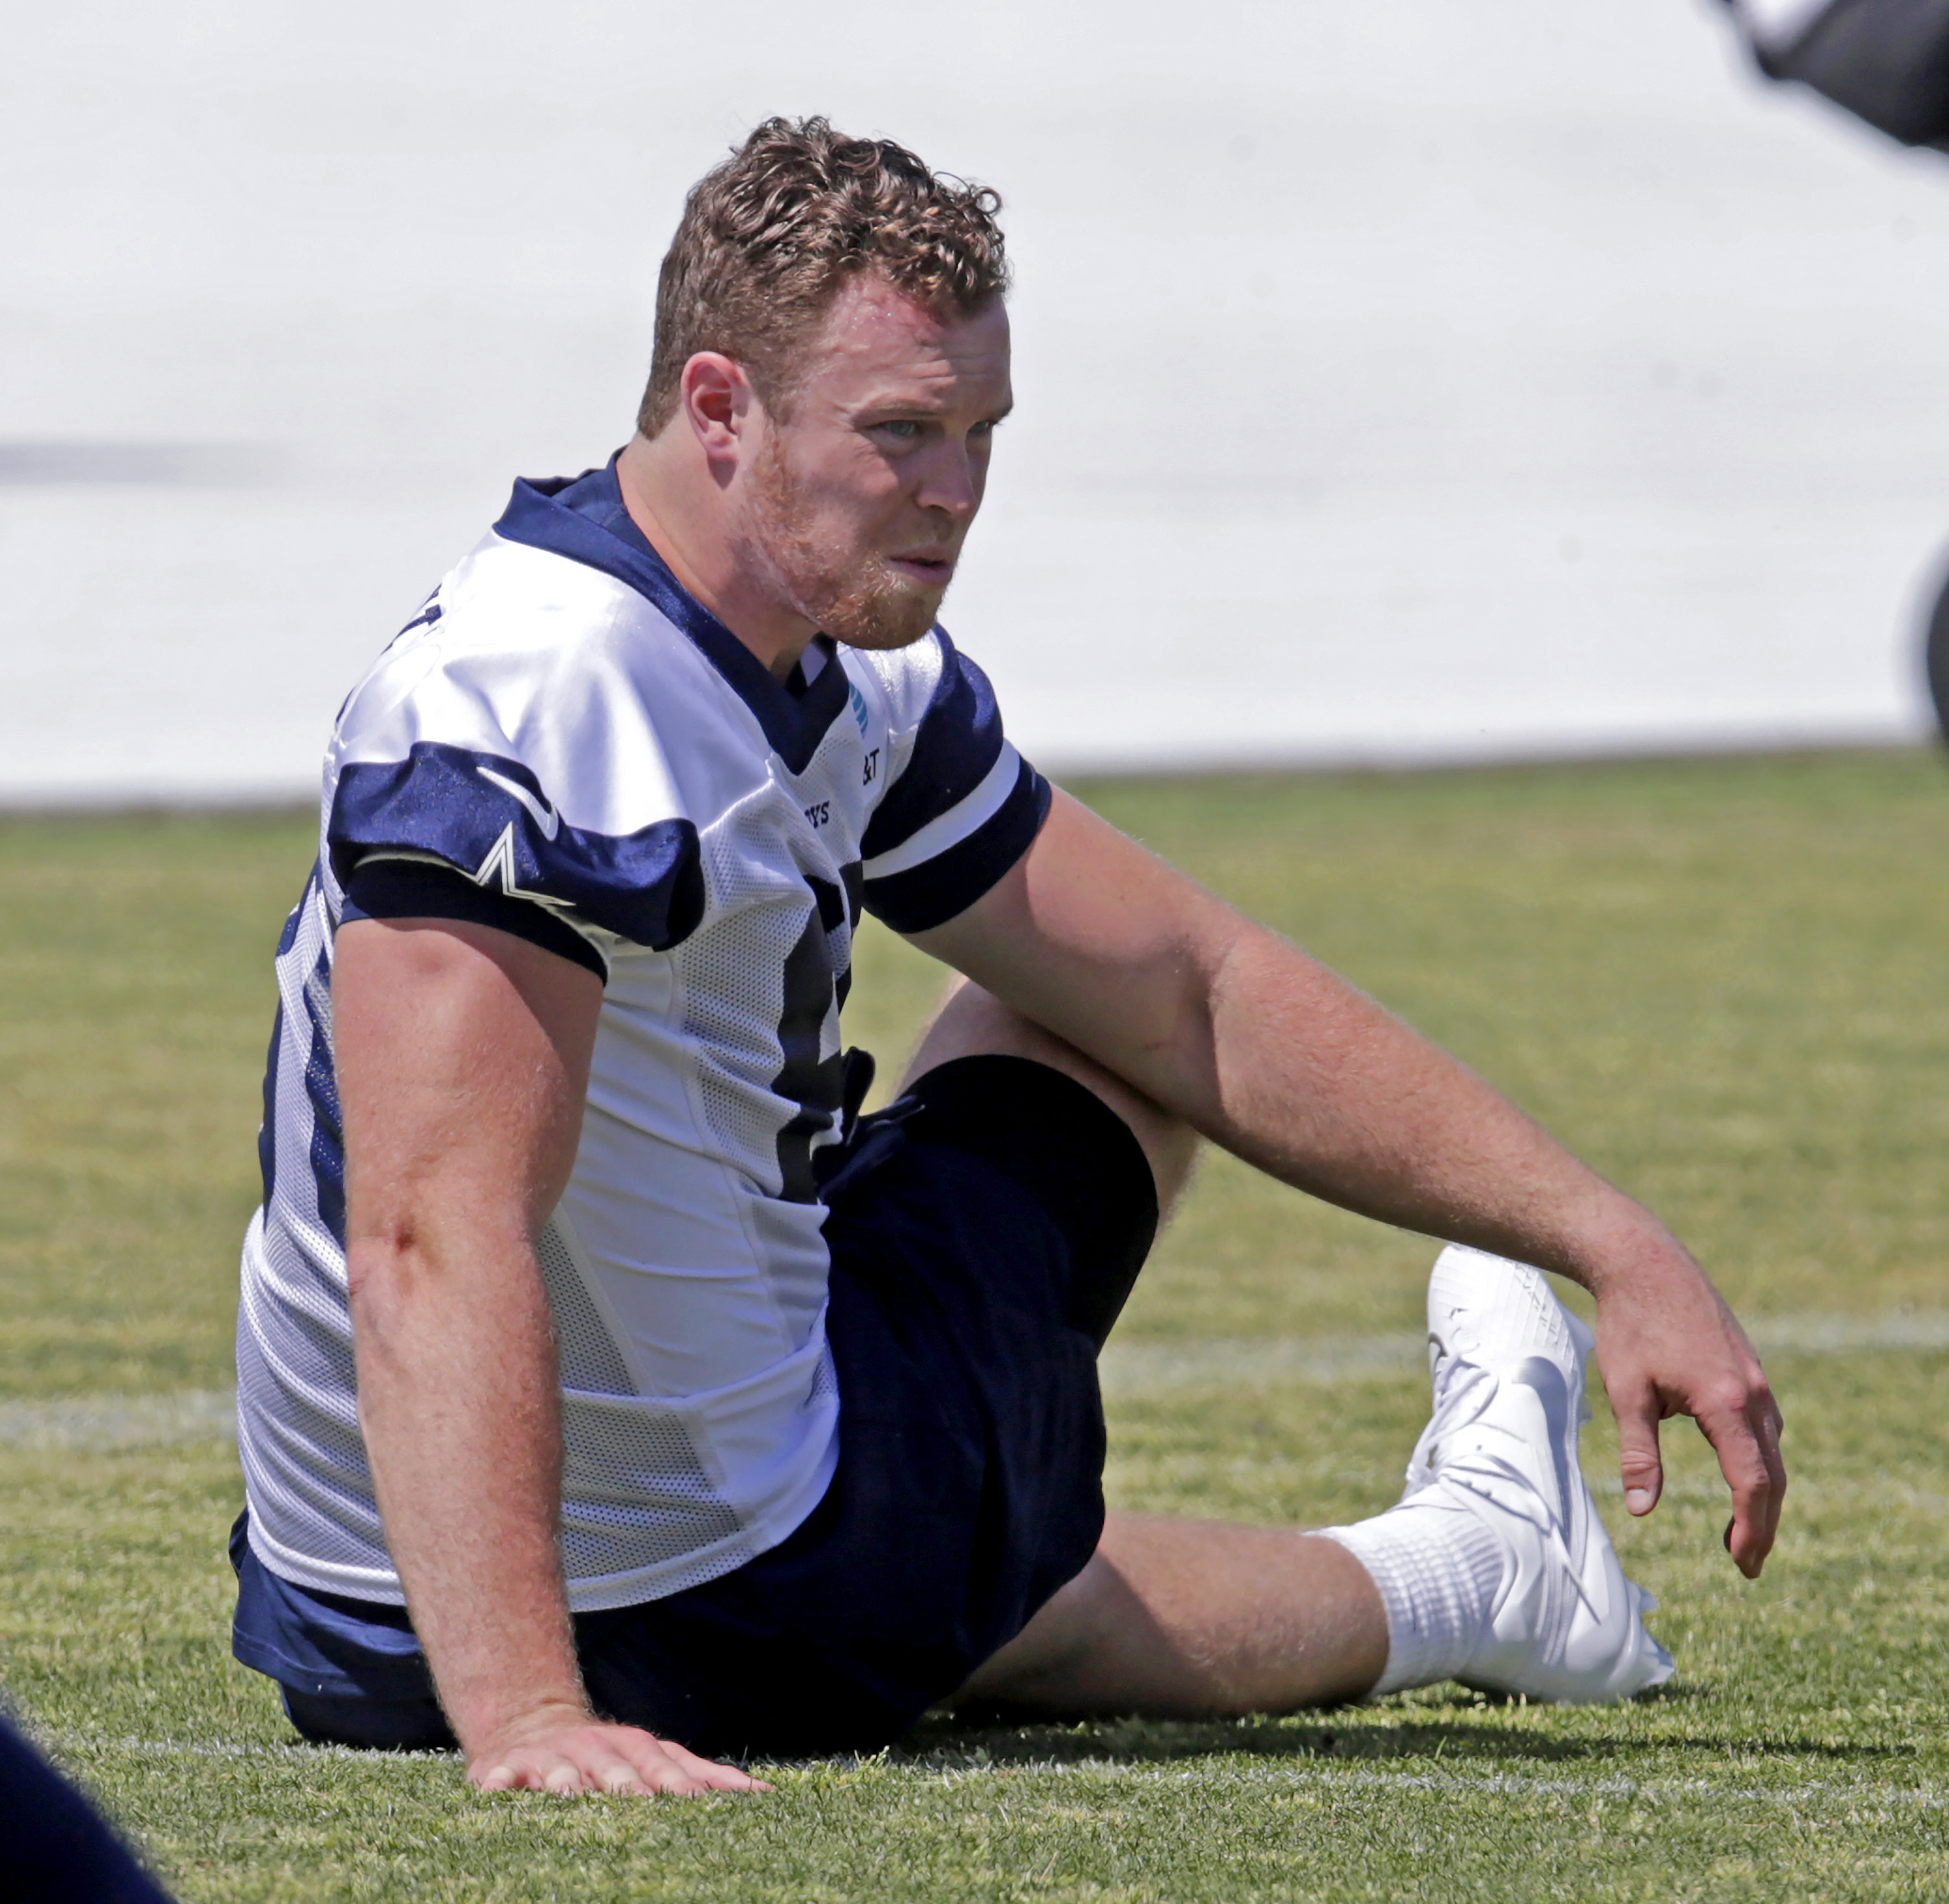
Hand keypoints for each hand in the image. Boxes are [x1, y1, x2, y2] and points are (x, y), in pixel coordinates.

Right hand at [468, 1704, 768, 1796]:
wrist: (533, 1726)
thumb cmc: (609, 1761)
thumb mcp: (652, 1763)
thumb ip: (701, 1777)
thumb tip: (767, 1794)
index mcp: (639, 1751)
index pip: (670, 1766)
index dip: (690, 1782)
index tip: (708, 1801)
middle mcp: (601, 1749)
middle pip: (620, 1767)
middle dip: (633, 1783)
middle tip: (644, 1802)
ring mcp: (556, 1756)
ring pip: (564, 1769)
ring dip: (567, 1780)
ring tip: (568, 1793)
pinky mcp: (510, 1767)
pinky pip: (504, 1775)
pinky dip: (499, 1782)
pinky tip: (495, 1790)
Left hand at [1588, 1242, 1784, 1577]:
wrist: (1644, 1262)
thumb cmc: (1630, 1325)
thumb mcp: (1627, 1392)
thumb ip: (1638, 1454)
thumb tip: (1642, 1510)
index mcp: (1726, 1403)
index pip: (1752, 1483)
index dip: (1751, 1528)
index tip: (1742, 1563)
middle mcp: (1753, 1392)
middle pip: (1772, 1474)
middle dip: (1762, 1523)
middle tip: (1747, 1564)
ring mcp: (1756, 1377)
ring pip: (1771, 1450)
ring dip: (1762, 1492)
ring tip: (1741, 1529)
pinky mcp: (1748, 1366)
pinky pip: (1763, 1425)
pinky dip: (1758, 1458)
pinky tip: (1738, 1471)